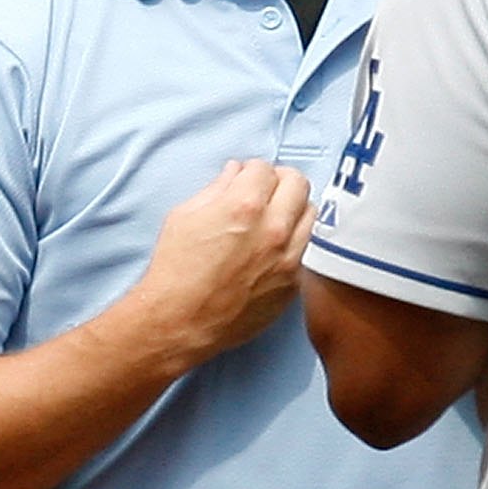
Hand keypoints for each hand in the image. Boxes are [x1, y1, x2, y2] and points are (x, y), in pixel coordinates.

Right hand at [122, 159, 313, 371]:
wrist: (181, 321)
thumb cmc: (176, 270)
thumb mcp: (185, 216)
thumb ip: (217, 188)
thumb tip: (235, 173)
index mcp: (245, 205)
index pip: (265, 168)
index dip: (252, 171)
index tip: (246, 179)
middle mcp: (274, 229)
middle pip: (298, 184)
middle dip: (280, 181)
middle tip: (266, 191)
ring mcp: (289, 258)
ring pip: (311, 214)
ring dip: (293, 209)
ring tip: (274, 218)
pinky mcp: (293, 284)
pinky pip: (306, 248)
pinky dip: (295, 240)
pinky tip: (275, 247)